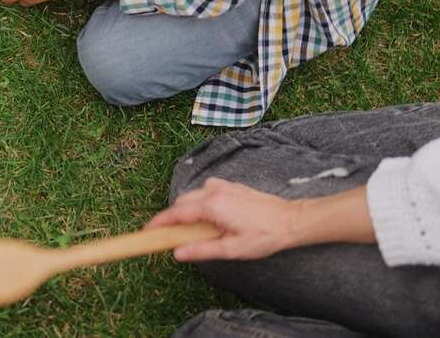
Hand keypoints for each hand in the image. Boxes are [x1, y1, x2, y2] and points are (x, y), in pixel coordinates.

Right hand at [146, 178, 305, 262]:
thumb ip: (202, 250)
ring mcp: (223, 185)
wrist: (292, 220)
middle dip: (173, 217)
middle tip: (172, 237)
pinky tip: (212, 217)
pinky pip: (207, 191)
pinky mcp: (232, 186)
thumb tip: (178, 253)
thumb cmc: (265, 236)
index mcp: (212, 205)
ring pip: (194, 195)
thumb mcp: (232, 249)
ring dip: (188, 210)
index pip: (177, 213)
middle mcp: (214, 190)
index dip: (159, 222)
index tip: (147, 231)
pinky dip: (201, 202)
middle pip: (182, 202)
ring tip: (195, 230)